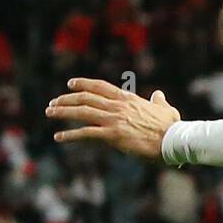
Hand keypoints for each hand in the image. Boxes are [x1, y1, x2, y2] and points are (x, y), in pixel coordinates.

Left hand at [46, 79, 180, 158]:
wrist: (173, 139)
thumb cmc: (172, 126)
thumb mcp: (166, 109)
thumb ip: (159, 101)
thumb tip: (159, 94)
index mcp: (128, 98)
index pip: (100, 86)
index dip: (83, 83)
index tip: (70, 83)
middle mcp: (117, 106)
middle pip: (85, 98)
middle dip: (66, 99)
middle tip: (54, 102)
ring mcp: (114, 120)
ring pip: (82, 112)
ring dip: (63, 112)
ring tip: (50, 113)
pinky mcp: (112, 135)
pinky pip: (86, 133)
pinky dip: (70, 135)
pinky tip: (59, 137)